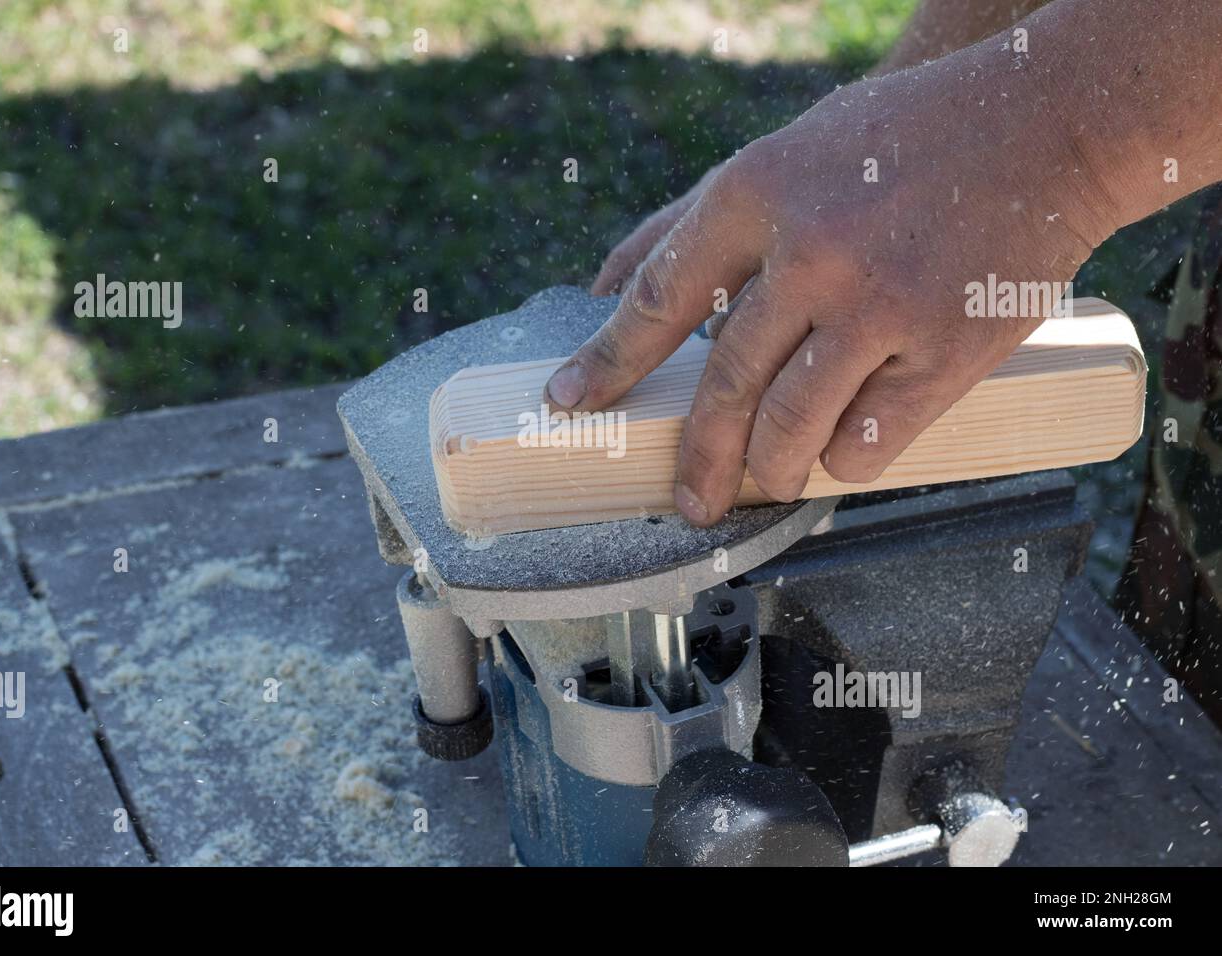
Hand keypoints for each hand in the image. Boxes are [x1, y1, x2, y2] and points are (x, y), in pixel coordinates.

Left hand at [550, 54, 1119, 525]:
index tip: (571, 404)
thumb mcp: (783, 153)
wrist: (1046, 125)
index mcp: (758, 193)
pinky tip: (838, 453)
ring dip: (769, 472)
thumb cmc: (898, 141)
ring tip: (765, 482)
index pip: (658, 299)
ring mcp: (882, 303)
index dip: (607, 362)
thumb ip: (688, 219)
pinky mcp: (948, 349)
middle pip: (725, 387)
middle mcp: (812, 251)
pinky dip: (842, 461)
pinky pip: (868, 443)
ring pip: (792, 430)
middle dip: (698, 460)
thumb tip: (602, 284)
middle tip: (687, 500)